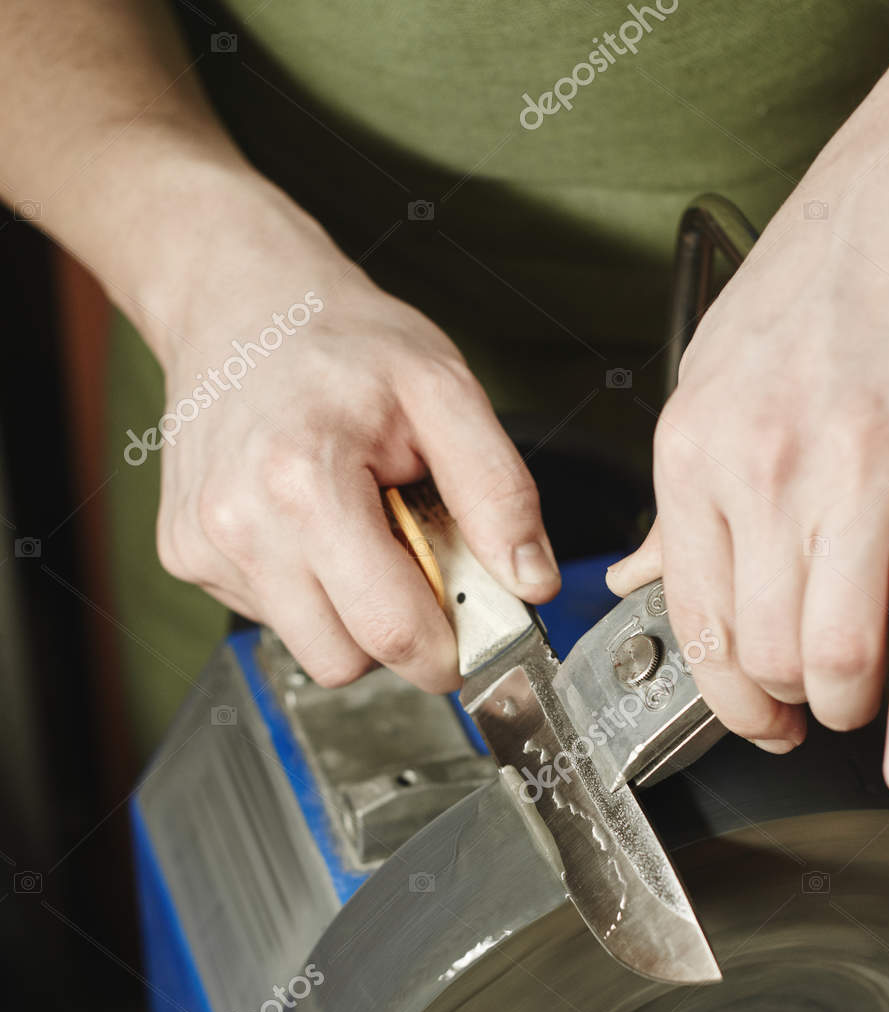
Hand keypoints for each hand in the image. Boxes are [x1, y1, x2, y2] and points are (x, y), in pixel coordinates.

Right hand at [143, 189, 557, 691]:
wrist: (237, 299)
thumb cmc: (343, 340)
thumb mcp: (445, 391)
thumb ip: (499, 492)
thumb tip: (532, 583)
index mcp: (304, 482)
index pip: (390, 633)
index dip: (445, 650)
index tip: (469, 627)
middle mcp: (239, 524)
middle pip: (344, 663)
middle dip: (395, 634)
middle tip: (411, 559)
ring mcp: (203, 545)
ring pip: (306, 649)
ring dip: (347, 614)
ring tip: (355, 530)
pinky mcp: (183, 554)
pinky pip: (269, 617)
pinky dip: (304, 589)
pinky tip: (307, 525)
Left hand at [608, 6, 888, 796]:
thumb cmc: (839, 256)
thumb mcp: (722, 367)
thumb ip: (688, 493)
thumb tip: (640, 574)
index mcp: (696, 445)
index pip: (691, 619)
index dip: (722, 695)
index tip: (749, 717)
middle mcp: (763, 468)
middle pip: (763, 652)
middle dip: (787, 705)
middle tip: (808, 712)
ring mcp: (856, 476)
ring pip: (835, 656)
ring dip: (849, 707)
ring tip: (863, 708)